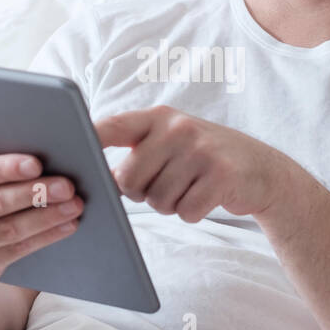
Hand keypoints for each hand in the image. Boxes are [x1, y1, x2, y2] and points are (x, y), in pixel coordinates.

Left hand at [93, 105, 287, 222]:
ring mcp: (201, 149)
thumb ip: (137, 151)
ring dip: (170, 204)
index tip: (67, 149)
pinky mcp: (221, 175)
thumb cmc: (203, 158)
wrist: (262, 170)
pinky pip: (185, 212)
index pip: (112, 127)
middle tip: (164, 183)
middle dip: (140, 193)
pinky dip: (192, 213)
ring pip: (157, 200)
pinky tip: (207, 196)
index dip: (86, 139)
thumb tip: (99, 181)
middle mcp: (177, 127)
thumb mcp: (172, 141)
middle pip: (129, 180)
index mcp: (158, 117)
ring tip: (190, 186)